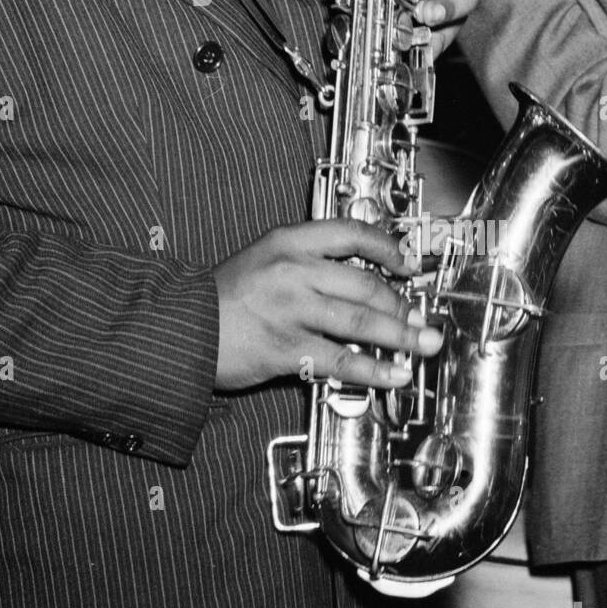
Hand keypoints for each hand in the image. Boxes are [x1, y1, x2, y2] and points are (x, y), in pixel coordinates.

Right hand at [213, 219, 442, 391]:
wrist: (182, 327)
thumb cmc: (225, 295)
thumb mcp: (265, 258)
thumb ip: (308, 262)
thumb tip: (362, 280)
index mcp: (288, 241)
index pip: (351, 233)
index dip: (388, 247)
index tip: (410, 263)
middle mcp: (293, 270)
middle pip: (365, 283)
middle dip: (403, 304)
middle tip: (423, 318)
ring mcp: (291, 310)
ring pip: (360, 321)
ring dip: (400, 336)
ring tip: (424, 344)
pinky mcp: (286, 348)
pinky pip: (342, 359)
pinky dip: (374, 369)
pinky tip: (395, 374)